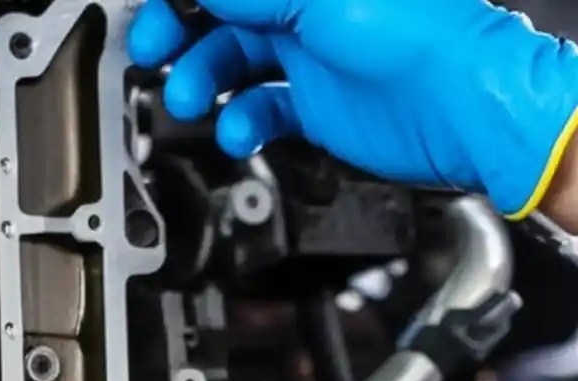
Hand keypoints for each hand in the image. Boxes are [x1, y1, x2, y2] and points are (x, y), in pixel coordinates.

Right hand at [127, 0, 577, 219]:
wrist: (468, 111)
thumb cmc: (420, 37)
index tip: (149, 14)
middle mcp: (303, 7)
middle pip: (215, 15)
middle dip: (176, 33)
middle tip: (152, 52)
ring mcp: (308, 55)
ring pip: (229, 64)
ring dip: (200, 83)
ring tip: (191, 101)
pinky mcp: (312, 105)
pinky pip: (256, 111)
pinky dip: (238, 123)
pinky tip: (238, 131)